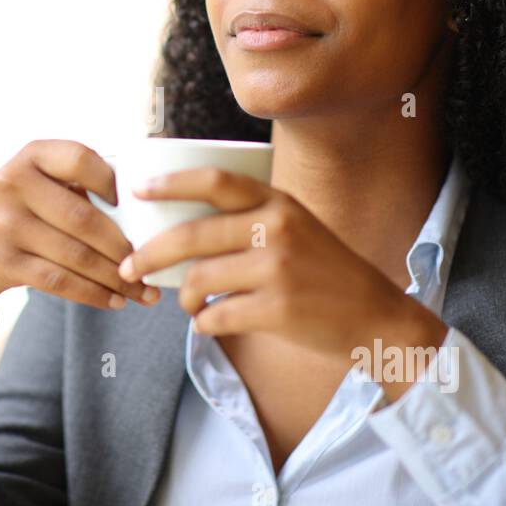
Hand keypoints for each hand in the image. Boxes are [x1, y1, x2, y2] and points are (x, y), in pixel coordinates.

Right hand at [0, 139, 160, 333]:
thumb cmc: (16, 212)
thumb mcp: (34, 182)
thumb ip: (76, 184)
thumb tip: (147, 206)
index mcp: (31, 157)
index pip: (81, 159)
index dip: (114, 182)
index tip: (139, 206)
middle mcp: (14, 184)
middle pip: (85, 218)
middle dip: (126, 247)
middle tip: (154, 265)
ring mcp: (6, 224)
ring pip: (77, 255)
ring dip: (116, 278)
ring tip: (144, 291)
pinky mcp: (4, 262)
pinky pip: (60, 281)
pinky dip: (93, 294)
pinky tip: (116, 301)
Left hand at [117, 167, 448, 398]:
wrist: (375, 317)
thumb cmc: (325, 273)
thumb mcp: (296, 228)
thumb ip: (251, 220)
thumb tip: (182, 225)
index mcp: (279, 203)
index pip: (215, 181)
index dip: (171, 182)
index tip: (138, 189)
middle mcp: (278, 229)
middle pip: (192, 236)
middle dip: (149, 254)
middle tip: (129, 267)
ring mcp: (278, 270)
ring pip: (200, 280)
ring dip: (184, 298)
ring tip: (190, 304)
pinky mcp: (278, 310)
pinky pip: (217, 317)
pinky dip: (205, 324)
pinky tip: (210, 324)